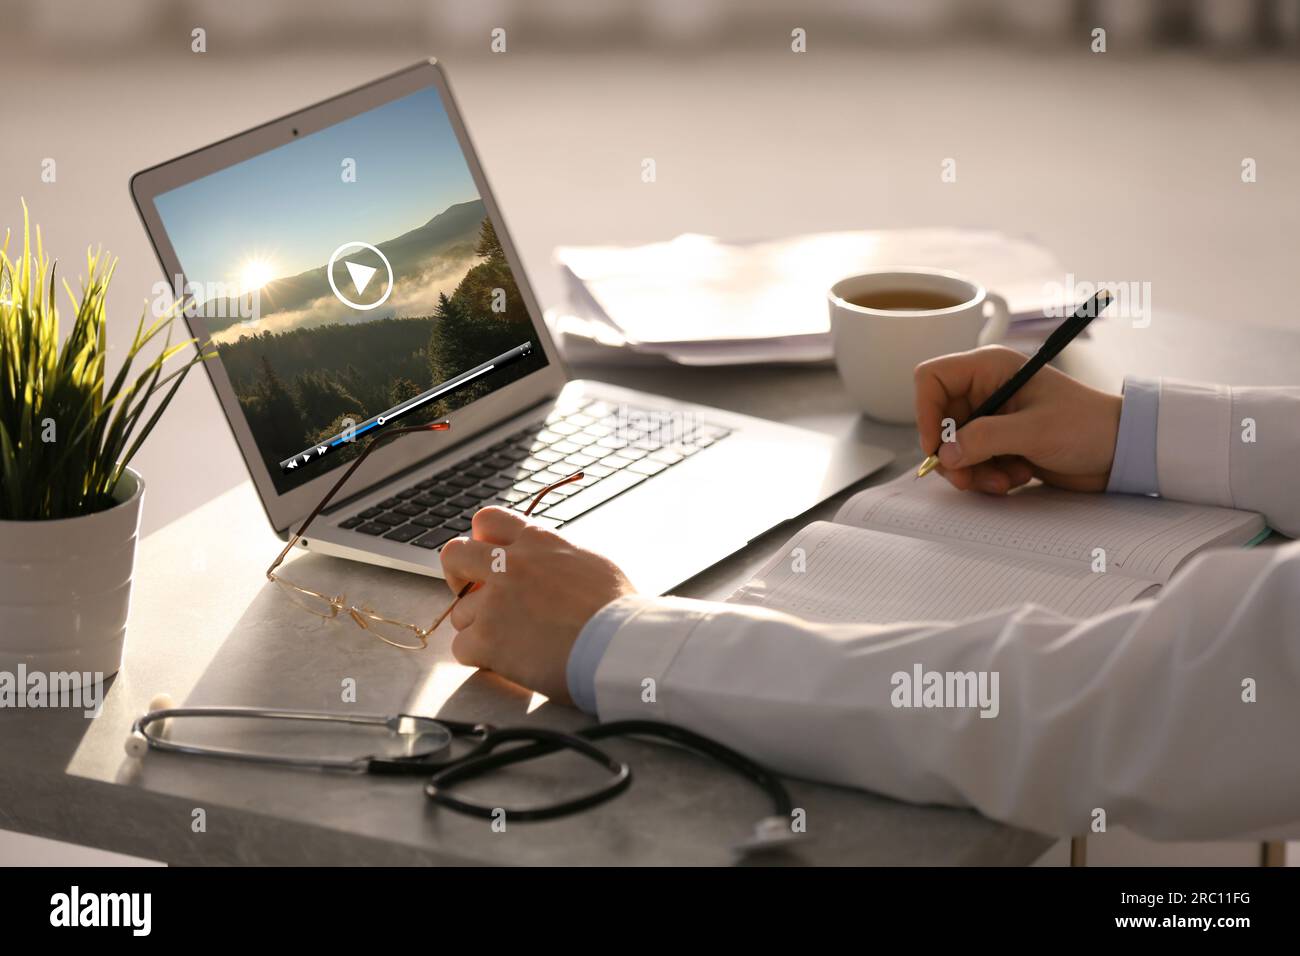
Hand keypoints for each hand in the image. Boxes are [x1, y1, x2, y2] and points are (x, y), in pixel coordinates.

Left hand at [437, 507, 635, 703]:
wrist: (620, 644)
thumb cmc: (617, 610)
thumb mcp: (590, 561)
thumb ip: (557, 556)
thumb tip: (548, 564)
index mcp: (537, 541)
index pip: (487, 520)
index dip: (483, 540)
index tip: (491, 559)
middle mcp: (510, 565)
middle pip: (455, 554)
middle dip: (458, 575)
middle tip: (474, 596)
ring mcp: (494, 601)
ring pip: (459, 611)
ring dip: (479, 627)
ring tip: (512, 642)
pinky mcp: (487, 638)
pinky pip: (461, 648)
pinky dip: (481, 658)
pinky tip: (508, 661)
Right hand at [913, 345, 1121, 493]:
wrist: (1121, 451)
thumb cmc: (1087, 426)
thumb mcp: (1034, 431)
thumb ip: (984, 439)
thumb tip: (945, 453)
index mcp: (990, 369)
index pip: (931, 380)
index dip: (925, 413)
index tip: (936, 447)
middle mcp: (985, 390)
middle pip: (938, 420)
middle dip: (952, 454)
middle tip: (968, 478)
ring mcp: (992, 418)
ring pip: (953, 447)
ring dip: (972, 471)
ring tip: (1004, 480)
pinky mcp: (999, 443)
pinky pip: (971, 461)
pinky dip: (986, 476)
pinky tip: (1015, 477)